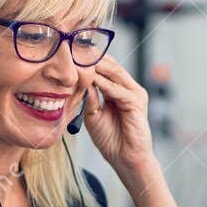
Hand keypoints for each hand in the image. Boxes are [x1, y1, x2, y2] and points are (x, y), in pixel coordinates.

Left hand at [80, 55, 177, 206]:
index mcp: (118, 89)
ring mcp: (135, 93)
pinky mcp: (137, 103)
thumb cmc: (110, 139)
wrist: (125, 159)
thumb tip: (77, 80)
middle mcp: (129, 87)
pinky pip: (118, 90)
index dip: (89, 60)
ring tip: (80, 58)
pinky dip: (105, 84)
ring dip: (98, 66)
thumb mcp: (93, 114)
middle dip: (93, 57)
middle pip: (111, 65)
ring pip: (115, 73)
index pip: (105, 67)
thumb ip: (89, 97)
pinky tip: (92, 79)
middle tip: (73, 47)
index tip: (69, 52)